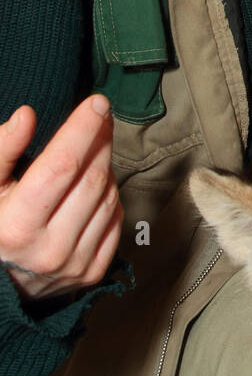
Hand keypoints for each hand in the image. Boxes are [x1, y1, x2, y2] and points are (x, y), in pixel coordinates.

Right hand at [0, 96, 122, 300]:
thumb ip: (1, 149)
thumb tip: (26, 115)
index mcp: (16, 227)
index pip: (61, 165)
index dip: (82, 129)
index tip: (97, 102)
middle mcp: (48, 250)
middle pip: (91, 178)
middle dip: (99, 140)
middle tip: (99, 117)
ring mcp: (74, 265)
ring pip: (108, 197)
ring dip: (104, 167)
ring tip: (90, 152)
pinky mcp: (92, 273)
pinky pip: (116, 221)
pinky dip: (110, 196)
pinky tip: (94, 185)